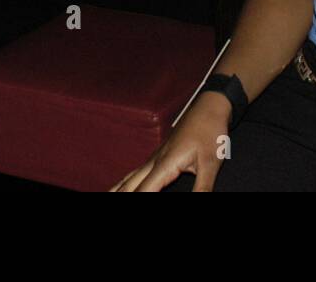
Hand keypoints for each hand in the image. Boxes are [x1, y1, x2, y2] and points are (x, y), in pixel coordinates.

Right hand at [109, 92, 230, 191]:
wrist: (208, 108)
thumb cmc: (210, 132)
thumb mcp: (210, 163)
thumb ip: (202, 188)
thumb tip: (200, 201)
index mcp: (165, 164)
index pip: (144, 191)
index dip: (135, 199)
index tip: (122, 206)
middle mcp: (154, 162)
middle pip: (130, 186)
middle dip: (119, 195)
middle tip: (104, 197)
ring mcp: (154, 158)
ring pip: (129, 178)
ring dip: (117, 190)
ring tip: (105, 195)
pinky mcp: (157, 156)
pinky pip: (135, 172)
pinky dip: (125, 183)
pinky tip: (121, 187)